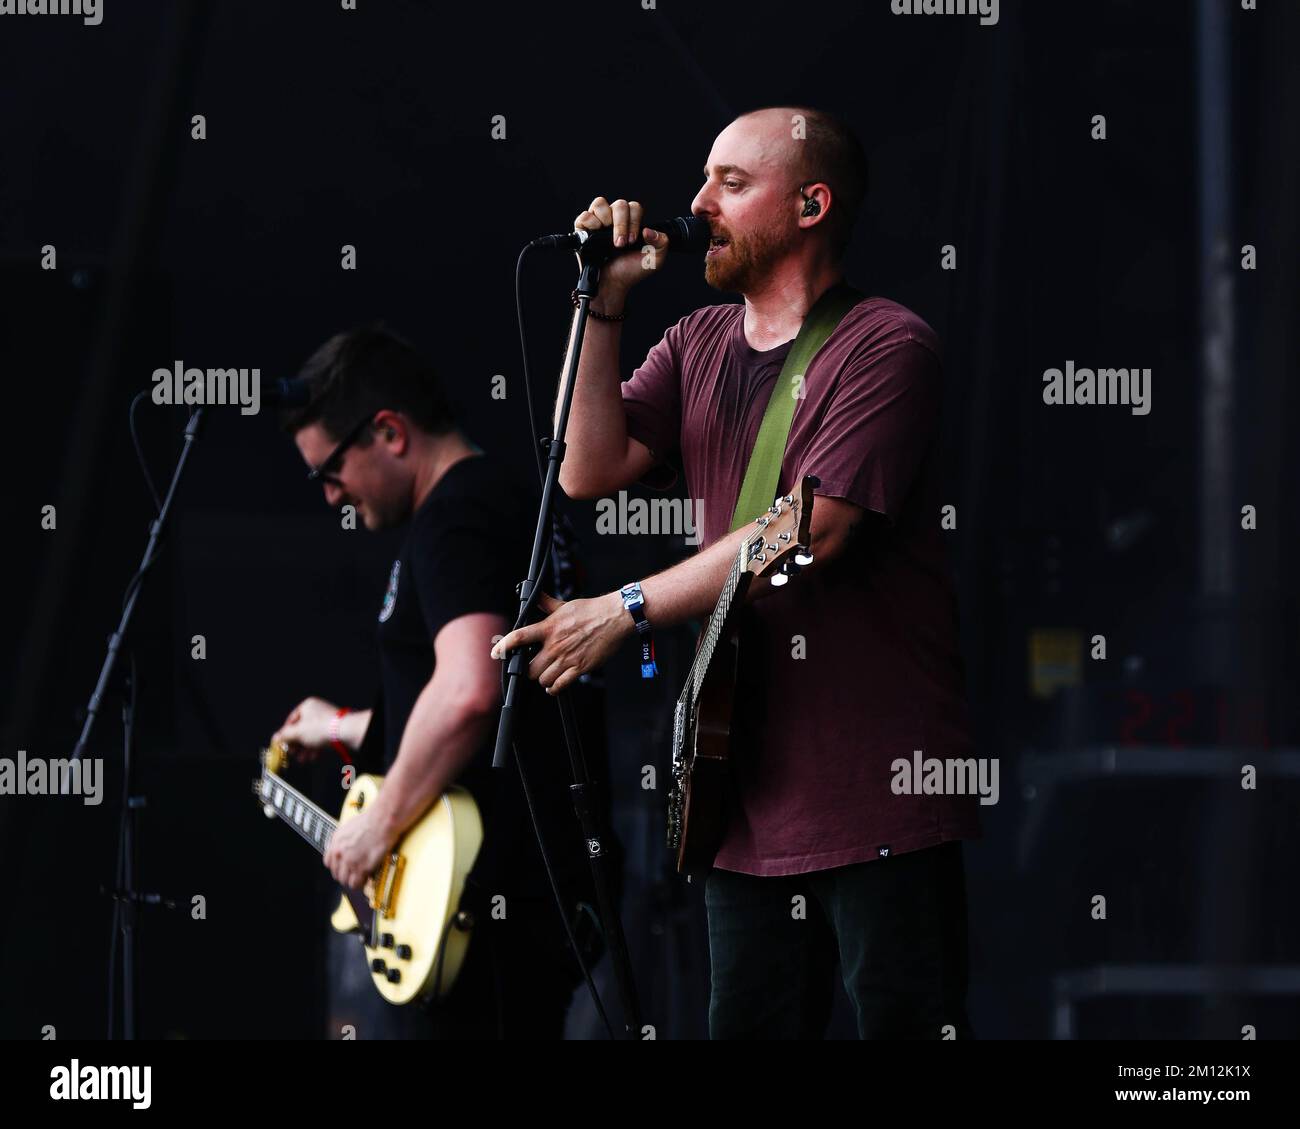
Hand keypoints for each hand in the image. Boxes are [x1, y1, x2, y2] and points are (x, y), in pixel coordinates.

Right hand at [272, 696, 339, 761]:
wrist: (345, 732)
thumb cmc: (322, 727)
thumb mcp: (297, 732)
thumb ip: (285, 735)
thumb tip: (276, 737)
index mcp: (307, 705)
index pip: (291, 719)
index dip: (285, 733)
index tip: (282, 743)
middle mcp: (318, 711)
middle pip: (302, 729)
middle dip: (296, 744)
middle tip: (292, 753)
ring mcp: (327, 720)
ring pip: (312, 736)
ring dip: (305, 749)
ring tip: (302, 760)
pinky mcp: (335, 731)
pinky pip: (321, 740)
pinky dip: (315, 749)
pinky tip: (312, 758)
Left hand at [324, 806, 394, 889]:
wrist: (382, 821)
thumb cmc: (372, 820)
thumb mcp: (350, 827)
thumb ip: (345, 840)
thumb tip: (348, 846)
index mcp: (336, 841)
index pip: (328, 862)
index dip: (337, 866)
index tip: (342, 868)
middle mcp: (339, 852)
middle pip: (336, 873)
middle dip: (345, 875)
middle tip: (353, 874)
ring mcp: (349, 861)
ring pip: (345, 880)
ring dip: (352, 880)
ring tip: (361, 878)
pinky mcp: (361, 868)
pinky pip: (356, 884)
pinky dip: (360, 884)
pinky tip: (366, 879)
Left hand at [490, 591, 631, 694]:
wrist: (614, 617)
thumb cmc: (591, 610)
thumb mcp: (564, 605)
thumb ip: (546, 603)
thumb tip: (535, 595)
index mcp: (549, 628)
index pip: (519, 637)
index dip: (503, 646)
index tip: (495, 653)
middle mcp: (555, 645)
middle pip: (529, 668)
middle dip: (529, 670)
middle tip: (534, 667)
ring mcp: (567, 658)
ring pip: (543, 679)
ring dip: (543, 680)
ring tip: (547, 675)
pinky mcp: (580, 667)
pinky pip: (560, 685)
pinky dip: (554, 688)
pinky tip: (554, 685)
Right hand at [573, 196, 671, 300]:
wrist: (613, 284)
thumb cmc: (631, 271)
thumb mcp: (655, 260)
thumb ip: (662, 242)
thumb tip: (648, 230)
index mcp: (631, 222)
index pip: (634, 207)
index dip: (634, 221)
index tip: (633, 240)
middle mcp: (614, 219)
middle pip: (619, 204)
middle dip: (621, 225)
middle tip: (621, 244)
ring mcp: (598, 223)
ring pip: (600, 204)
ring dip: (605, 220)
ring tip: (606, 239)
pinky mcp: (583, 230)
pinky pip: (584, 216)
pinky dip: (590, 223)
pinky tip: (594, 236)